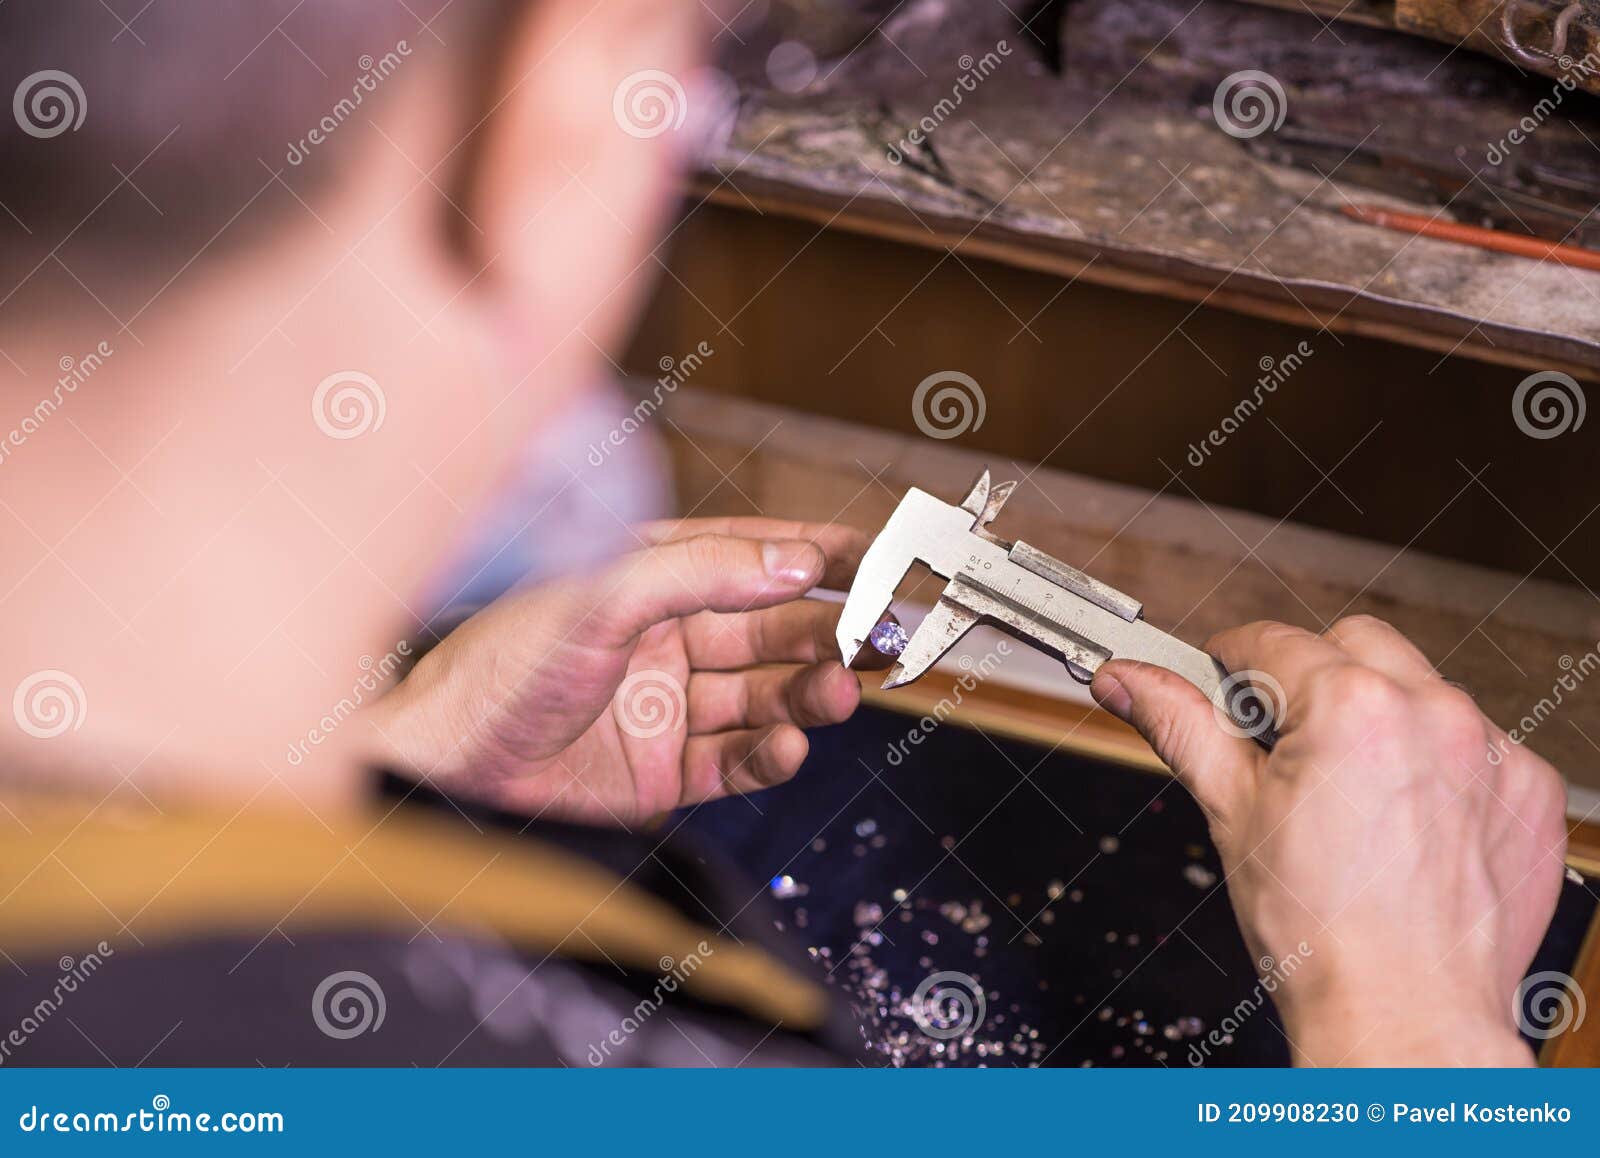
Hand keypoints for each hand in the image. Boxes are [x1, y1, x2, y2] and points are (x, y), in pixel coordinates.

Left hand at [364, 518, 888, 825]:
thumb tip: (793, 561)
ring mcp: (667, 705)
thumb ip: (700, 572)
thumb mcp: (601, 595)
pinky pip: (736, 760)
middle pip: (770, 629)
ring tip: (840, 692)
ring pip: (762, 694)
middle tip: (879, 636)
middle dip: (828, 630)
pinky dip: (771, 754)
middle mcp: (664, 638)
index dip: (818, 555)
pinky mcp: (663, 770)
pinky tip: (791, 746)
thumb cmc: (495, 666)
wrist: (440, 766)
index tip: (879, 558)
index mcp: (649, 578)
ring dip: (807, 692)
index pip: (752, 555)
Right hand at [1091, 615, 1567, 1066]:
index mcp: (1351, 706)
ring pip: (1419, 690)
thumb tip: (1129, 683)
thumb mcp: (1230, 812)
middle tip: (1280, 741)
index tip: (1220, 685)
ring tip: (1348, 793)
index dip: (1229, 664)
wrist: (1404, 1020)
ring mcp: (1490, 752)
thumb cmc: (1320, 934)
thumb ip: (1180, 726)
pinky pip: (1475, 746)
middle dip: (1310, 677)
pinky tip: (1405, 820)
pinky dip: (1438, 766)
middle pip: (1352, 645)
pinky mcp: (1529, 793)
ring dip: (1379, 717)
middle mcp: (1432, 713)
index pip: (1270, 641)